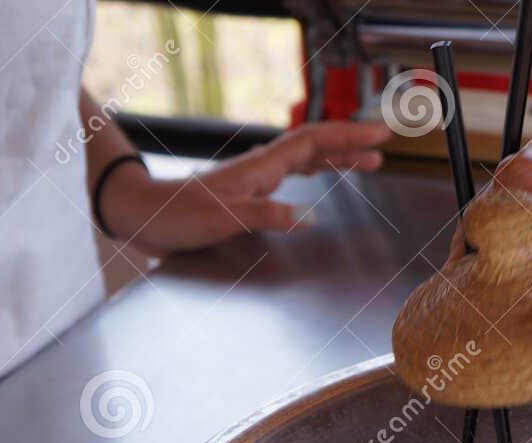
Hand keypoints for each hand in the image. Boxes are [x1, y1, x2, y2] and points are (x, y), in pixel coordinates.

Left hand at [101, 121, 390, 254]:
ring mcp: (258, 177)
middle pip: (316, 146)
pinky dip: (317, 171)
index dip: (348, 137)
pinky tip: (325, 179)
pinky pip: (294, 174)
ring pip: (308, 159)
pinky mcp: (252, 190)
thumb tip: (307, 218)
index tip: (378, 135)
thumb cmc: (180, 215)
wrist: (147, 215)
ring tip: (370, 162)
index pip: (313, 142)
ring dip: (339, 158)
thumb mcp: (224, 218)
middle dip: (352, 143)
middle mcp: (262, 167)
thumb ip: (267, 215)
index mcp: (261, 167)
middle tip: (385, 144)